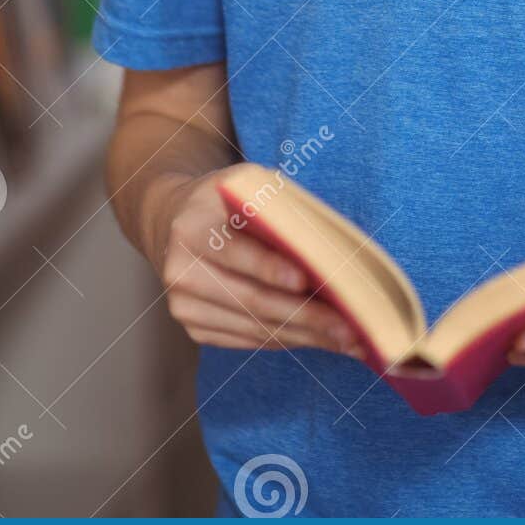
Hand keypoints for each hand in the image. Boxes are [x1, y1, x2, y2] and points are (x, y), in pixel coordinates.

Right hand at [148, 165, 366, 357]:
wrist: (175, 220)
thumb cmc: (226, 199)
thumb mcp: (246, 185)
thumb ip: (278, 210)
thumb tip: (328, 251)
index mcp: (192, 227)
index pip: (234, 252)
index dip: (270, 268)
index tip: (306, 280)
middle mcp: (181, 271)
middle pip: (251, 300)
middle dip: (306, 316)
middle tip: (350, 326)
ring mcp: (185, 307)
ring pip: (256, 328)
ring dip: (306, 336)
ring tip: (348, 339)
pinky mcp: (196, 329)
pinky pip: (251, 340)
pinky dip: (290, 340)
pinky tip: (322, 338)